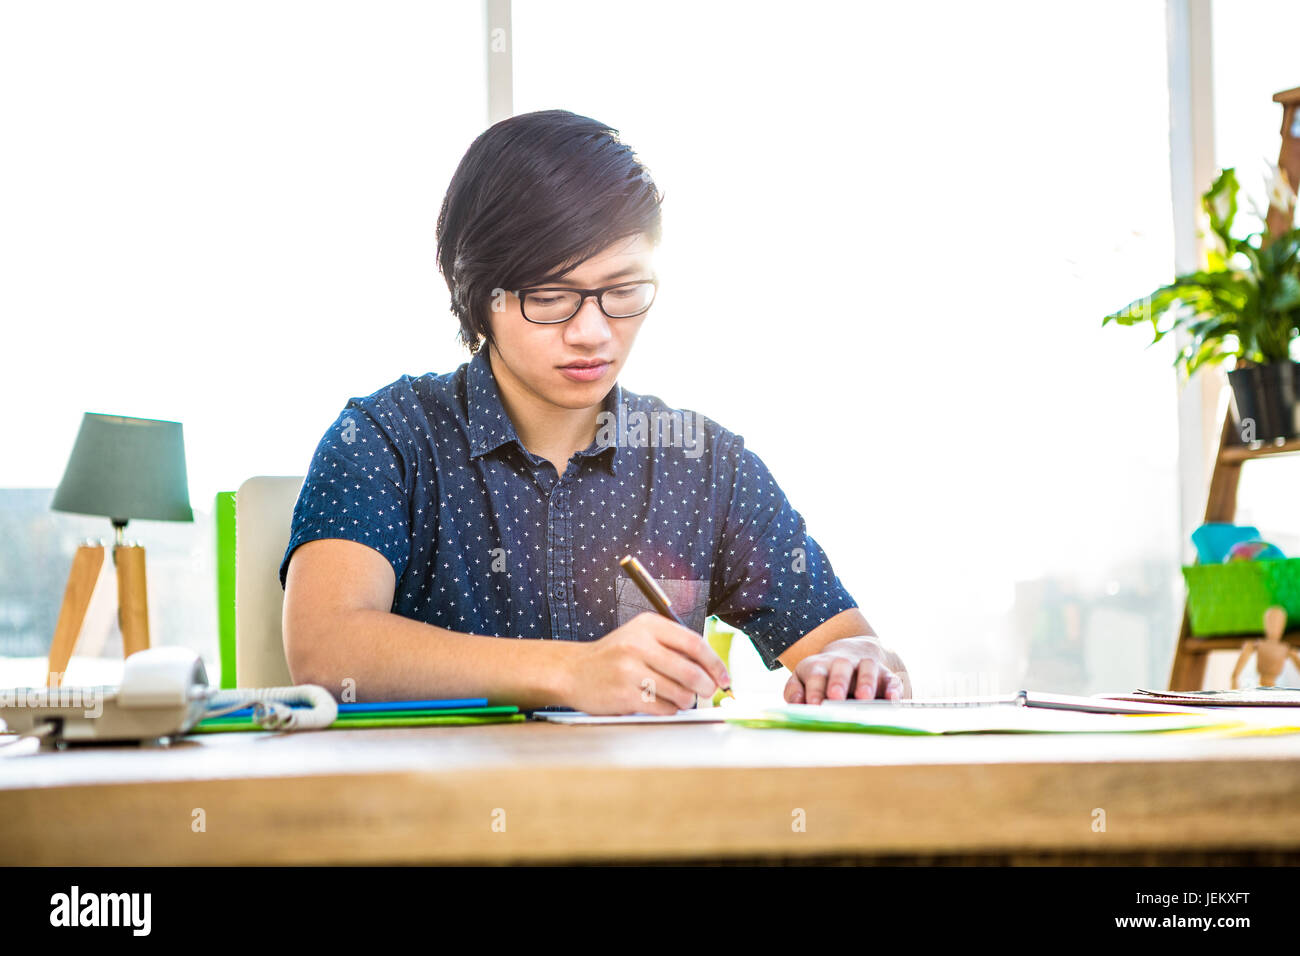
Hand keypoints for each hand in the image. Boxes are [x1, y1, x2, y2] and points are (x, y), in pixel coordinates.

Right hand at [561, 612, 730, 714]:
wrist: (573, 671)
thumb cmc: (615, 656)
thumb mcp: (640, 638)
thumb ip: (673, 647)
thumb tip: (712, 670)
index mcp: (648, 625)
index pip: (694, 643)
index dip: (715, 663)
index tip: (724, 677)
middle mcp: (638, 645)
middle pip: (690, 671)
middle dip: (706, 687)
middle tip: (708, 692)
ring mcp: (629, 671)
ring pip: (679, 693)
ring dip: (687, 700)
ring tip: (680, 698)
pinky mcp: (623, 695)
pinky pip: (663, 708)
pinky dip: (670, 710)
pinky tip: (661, 703)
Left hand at [784, 636, 908, 703]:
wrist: (852, 653)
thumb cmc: (823, 674)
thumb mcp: (803, 679)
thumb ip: (794, 691)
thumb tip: (796, 702)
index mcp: (820, 665)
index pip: (815, 674)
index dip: (814, 689)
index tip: (814, 704)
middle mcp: (843, 663)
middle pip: (841, 666)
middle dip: (838, 681)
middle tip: (835, 697)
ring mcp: (866, 666)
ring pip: (868, 668)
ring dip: (866, 681)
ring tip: (864, 697)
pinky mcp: (885, 674)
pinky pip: (891, 679)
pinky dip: (892, 688)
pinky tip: (892, 699)